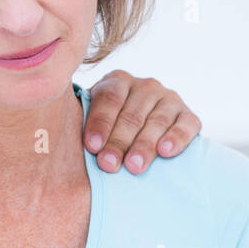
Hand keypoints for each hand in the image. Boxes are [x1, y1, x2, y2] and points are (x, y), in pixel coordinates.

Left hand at [83, 70, 201, 173]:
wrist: (139, 135)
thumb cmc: (107, 131)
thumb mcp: (92, 120)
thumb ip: (80, 122)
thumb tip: (60, 139)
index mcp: (117, 81)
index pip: (108, 99)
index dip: (100, 123)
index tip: (92, 146)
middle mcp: (145, 85)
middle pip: (131, 114)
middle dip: (118, 142)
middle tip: (109, 165)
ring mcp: (169, 98)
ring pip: (156, 121)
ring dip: (144, 145)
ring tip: (134, 166)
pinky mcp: (188, 115)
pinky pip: (186, 125)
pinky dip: (176, 138)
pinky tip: (165, 152)